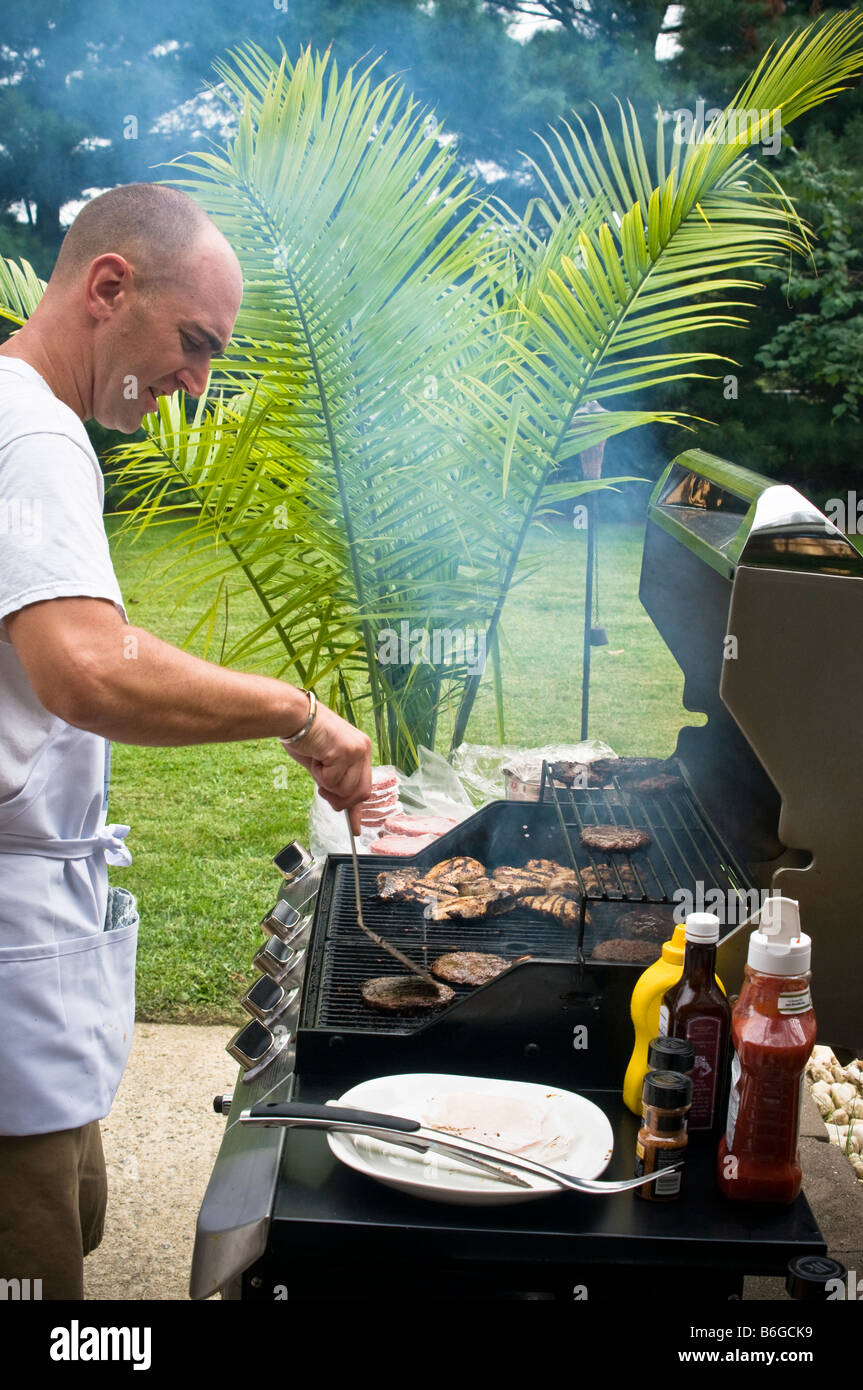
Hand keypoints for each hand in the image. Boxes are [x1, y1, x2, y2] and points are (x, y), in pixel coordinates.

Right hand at [283, 700, 371, 833]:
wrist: (293, 715)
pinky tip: (316, 756)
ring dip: (326, 783)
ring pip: (345, 790)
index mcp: (361, 749)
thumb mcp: (323, 763)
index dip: (357, 809)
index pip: (365, 786)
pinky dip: (319, 775)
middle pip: (360, 793)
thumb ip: (334, 782)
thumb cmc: (304, 735)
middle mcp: (363, 749)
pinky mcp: (344, 753)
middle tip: (322, 787)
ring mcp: (356, 751)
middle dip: (340, 799)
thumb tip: (340, 806)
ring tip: (318, 762)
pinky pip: (332, 781)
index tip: (355, 828)